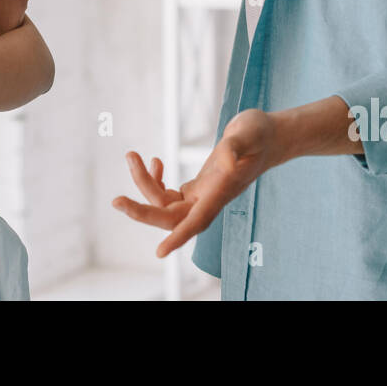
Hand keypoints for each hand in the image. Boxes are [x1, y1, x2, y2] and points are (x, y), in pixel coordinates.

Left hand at [111, 109, 277, 257]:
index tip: (160, 253)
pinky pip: (170, 195)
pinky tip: (155, 162)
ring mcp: (203, 195)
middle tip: (115, 200)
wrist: (271, 136)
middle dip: (141, 210)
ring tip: (132, 155)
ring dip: (144, 184)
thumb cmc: (262, 134)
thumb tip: (227, 160)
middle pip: (171, 217)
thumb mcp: (250, 133)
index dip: (178, 237)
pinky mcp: (199, 187)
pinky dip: (155, 180)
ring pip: (165, 203)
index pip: (197, 221)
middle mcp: (210, 199)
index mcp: (221, 192)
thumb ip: (236, 146)